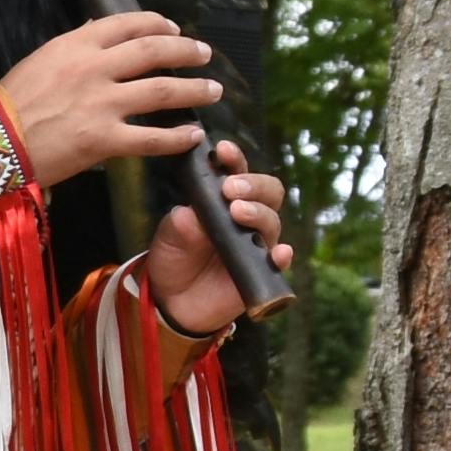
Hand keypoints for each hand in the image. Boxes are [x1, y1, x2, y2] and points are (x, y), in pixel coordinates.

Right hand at [0, 10, 223, 187]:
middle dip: (186, 51)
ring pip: (163, 92)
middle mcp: (95, 69)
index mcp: (77, 45)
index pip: (129, 24)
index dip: (158, 24)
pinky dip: (178, 137)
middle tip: (204, 55)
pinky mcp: (105, 140)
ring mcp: (102, 104)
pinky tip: (193, 136)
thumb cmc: (9, 103)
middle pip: (155, 52)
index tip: (174, 30)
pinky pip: (152, 138)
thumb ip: (74, 45)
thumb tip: (100, 26)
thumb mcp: (39, 60)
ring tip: (212, 90)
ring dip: (194, 90)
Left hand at [146, 160, 291, 341]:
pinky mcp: (262, 272)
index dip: (234, 159)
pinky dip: (281, 256)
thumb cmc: (174, 258)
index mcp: (224, 200)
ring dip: (258, 213)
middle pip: (268, 192)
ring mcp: (257, 244)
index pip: (238, 172)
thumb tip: (191, 215)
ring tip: (237, 212)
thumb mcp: (169, 237)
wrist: (171, 300)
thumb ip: (180, 224)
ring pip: (272, 222)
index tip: (221, 150)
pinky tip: (278, 253)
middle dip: (252, 184)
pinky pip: (279, 263)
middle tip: (229, 188)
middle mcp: (247, 218)